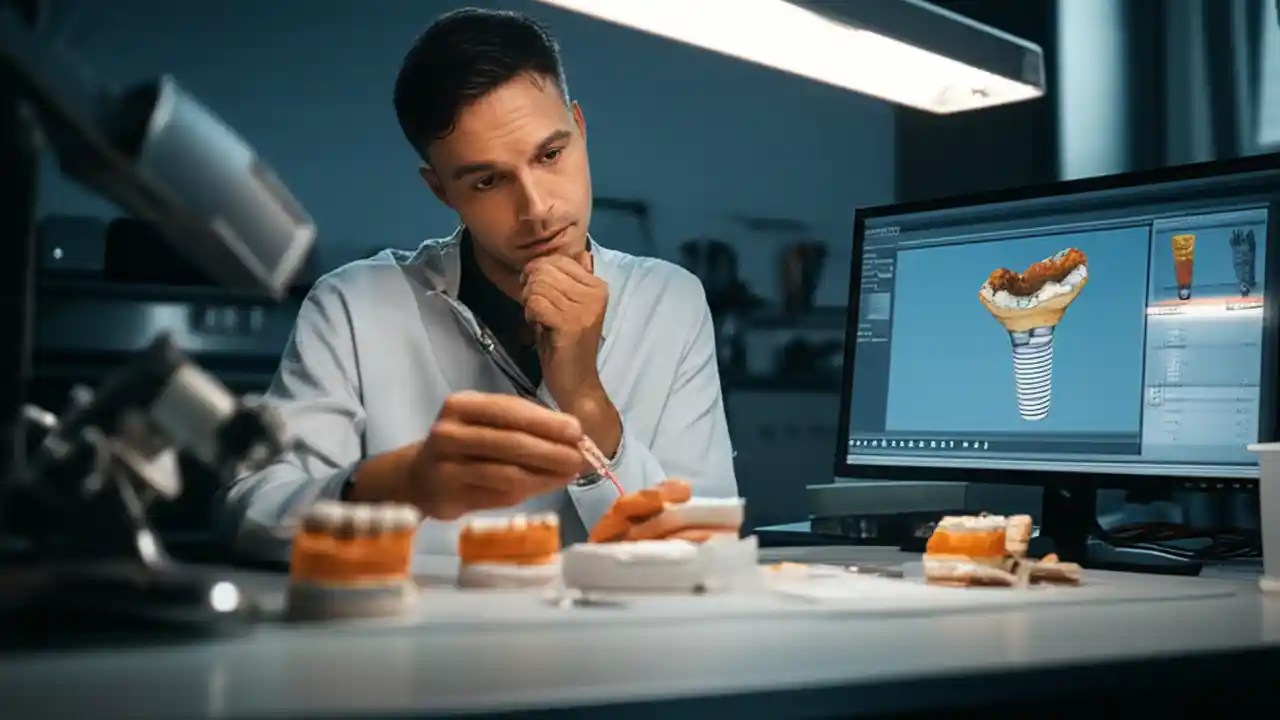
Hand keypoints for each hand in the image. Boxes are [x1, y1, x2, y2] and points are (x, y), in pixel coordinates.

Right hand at [353, 391, 584, 519]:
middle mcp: (449, 432)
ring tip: (569, 473)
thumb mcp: (489, 425)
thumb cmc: (466, 446)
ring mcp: (446, 466)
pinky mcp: (450, 496)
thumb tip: (574, 438)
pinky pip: (498, 494)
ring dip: (544, 474)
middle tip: (579, 457)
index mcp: (461, 405)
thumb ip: (525, 427)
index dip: (545, 421)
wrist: (420, 477)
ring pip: (506, 472)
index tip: (576, 431)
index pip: (509, 410)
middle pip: (510, 442)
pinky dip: (528, 490)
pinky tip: (545, 486)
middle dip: (550, 450)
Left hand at [520, 251, 607, 409]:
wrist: (576, 382)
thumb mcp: (571, 306)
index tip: (538, 293)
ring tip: (538, 318)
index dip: (538, 272)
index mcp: (597, 286)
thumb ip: (574, 280)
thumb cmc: (566, 344)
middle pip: (545, 269)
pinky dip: (530, 314)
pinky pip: (536, 302)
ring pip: (538, 285)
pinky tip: (538, 326)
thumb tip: (581, 253)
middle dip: (531, 287)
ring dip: (530, 302)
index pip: (558, 259)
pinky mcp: (570, 323)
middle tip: (536, 308)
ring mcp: (584, 308)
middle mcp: (595, 293)